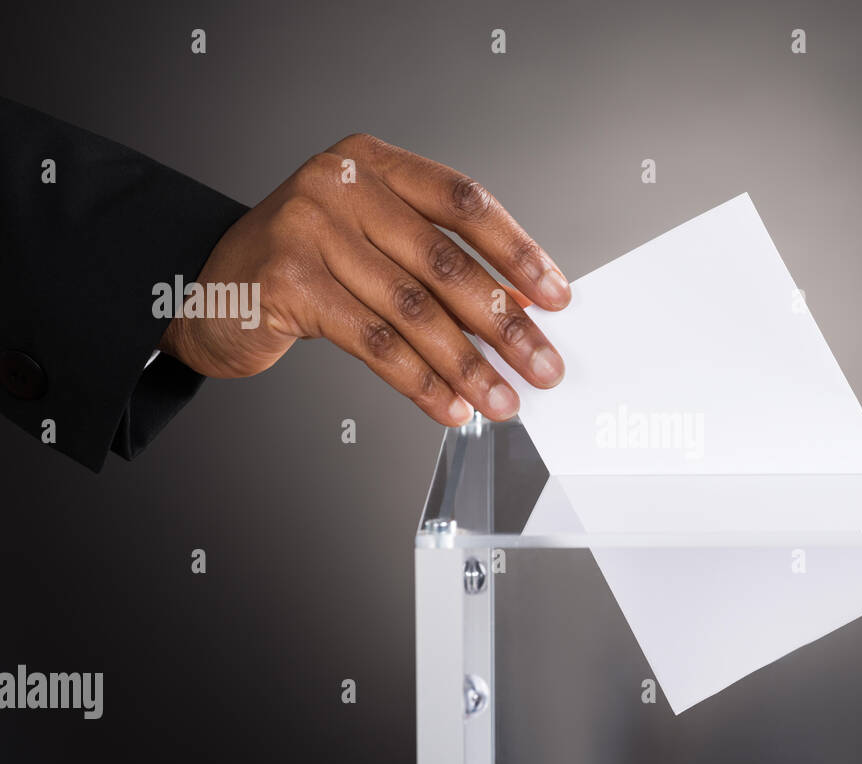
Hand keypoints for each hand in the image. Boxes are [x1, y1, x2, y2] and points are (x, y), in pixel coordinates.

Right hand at [159, 134, 569, 425]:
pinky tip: (448, 405)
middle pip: (445, 262)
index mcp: (374, 162)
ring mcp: (308, 228)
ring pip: (412, 309)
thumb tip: (518, 310)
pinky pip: (372, 342)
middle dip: (504, 323)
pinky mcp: (287, 281)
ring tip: (502, 399)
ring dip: (467, 364)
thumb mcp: (372, 244)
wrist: (208, 290)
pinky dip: (419, 380)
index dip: (517, 252)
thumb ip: (434, 263)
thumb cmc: (303, 266)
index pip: (464, 203)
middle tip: (542, 364)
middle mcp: (340, 184)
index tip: (555, 296)